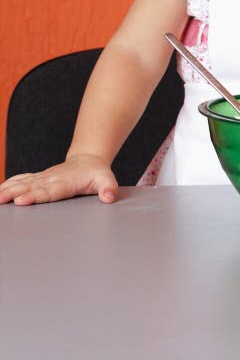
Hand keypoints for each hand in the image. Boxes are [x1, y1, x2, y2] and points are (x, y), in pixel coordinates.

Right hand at [0, 154, 118, 205]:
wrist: (88, 159)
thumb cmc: (97, 173)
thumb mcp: (107, 178)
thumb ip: (108, 188)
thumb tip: (109, 197)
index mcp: (66, 182)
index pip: (49, 191)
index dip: (35, 196)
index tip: (22, 200)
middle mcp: (52, 179)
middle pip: (32, 187)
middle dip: (16, 193)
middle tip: (2, 199)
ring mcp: (44, 178)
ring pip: (24, 183)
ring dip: (9, 189)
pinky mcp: (39, 178)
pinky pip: (22, 179)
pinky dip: (10, 183)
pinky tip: (0, 190)